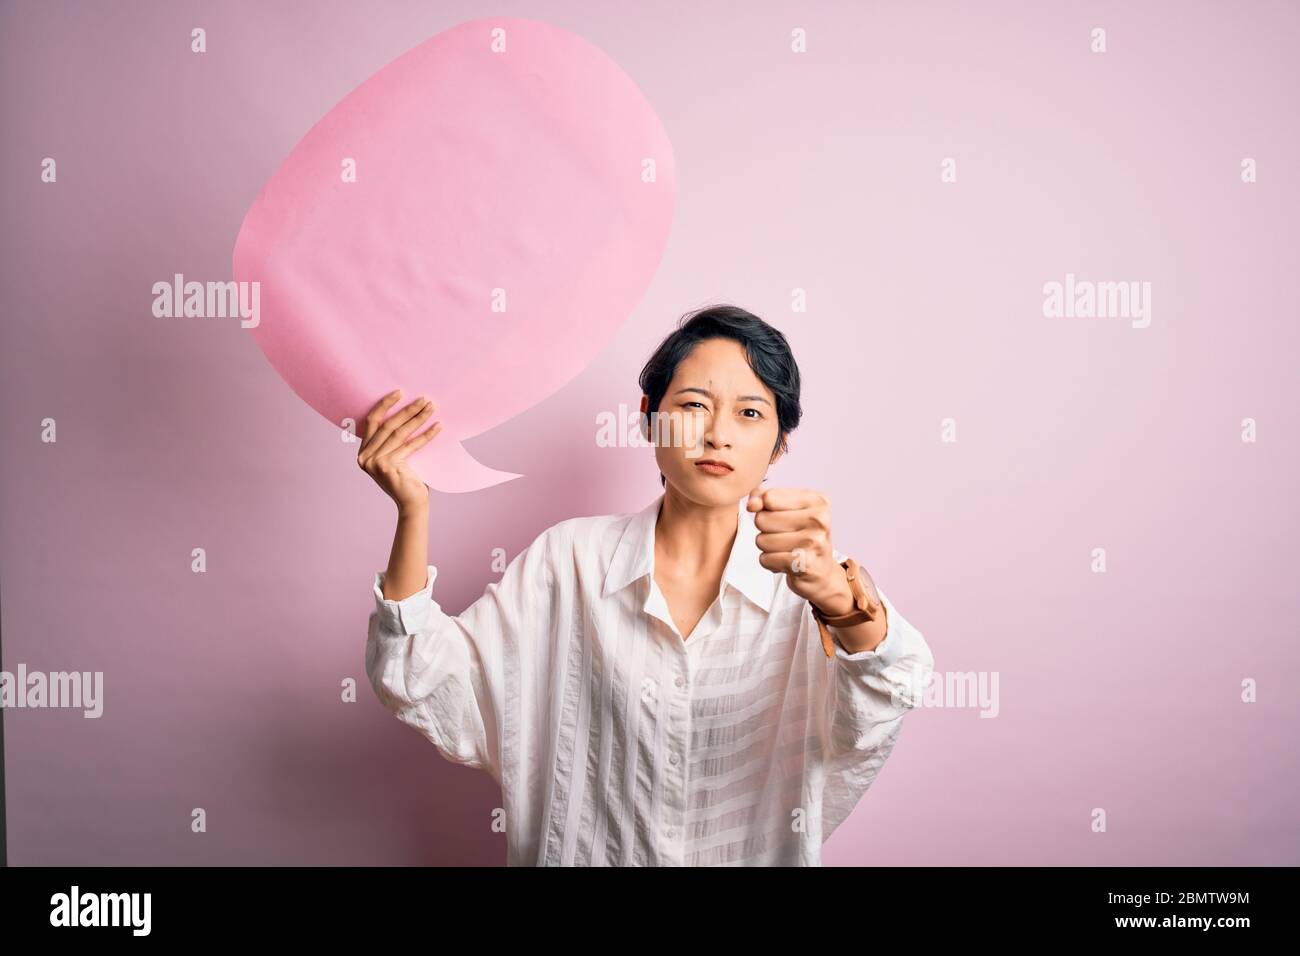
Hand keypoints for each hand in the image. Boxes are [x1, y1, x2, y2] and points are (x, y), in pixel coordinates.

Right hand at [357, 389, 441, 512]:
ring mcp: (374, 463)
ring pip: (399, 433)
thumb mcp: (395, 457)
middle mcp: (364, 457)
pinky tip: (438, 426)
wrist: (412, 504)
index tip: (399, 392)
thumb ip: (392, 440)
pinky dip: (426, 435)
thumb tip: (407, 410)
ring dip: (418, 418)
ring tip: (432, 407)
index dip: (385, 405)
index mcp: (363, 452)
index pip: (372, 422)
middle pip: (387, 425)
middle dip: (407, 410)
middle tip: (424, 398)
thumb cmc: (407, 479)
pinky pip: (410, 445)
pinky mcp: (387, 467)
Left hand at [747, 486, 853, 612]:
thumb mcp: (787, 509)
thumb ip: (763, 497)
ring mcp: (814, 542)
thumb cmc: (801, 536)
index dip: (764, 509)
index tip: (779, 517)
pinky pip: (766, 559)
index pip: (769, 497)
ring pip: (762, 540)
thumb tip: (752, 504)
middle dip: (764, 530)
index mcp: (816, 500)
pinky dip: (770, 562)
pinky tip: (785, 562)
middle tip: (783, 536)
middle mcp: (819, 519)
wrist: (821, 572)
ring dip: (767, 548)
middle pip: (762, 519)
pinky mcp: (805, 564)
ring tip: (784, 549)